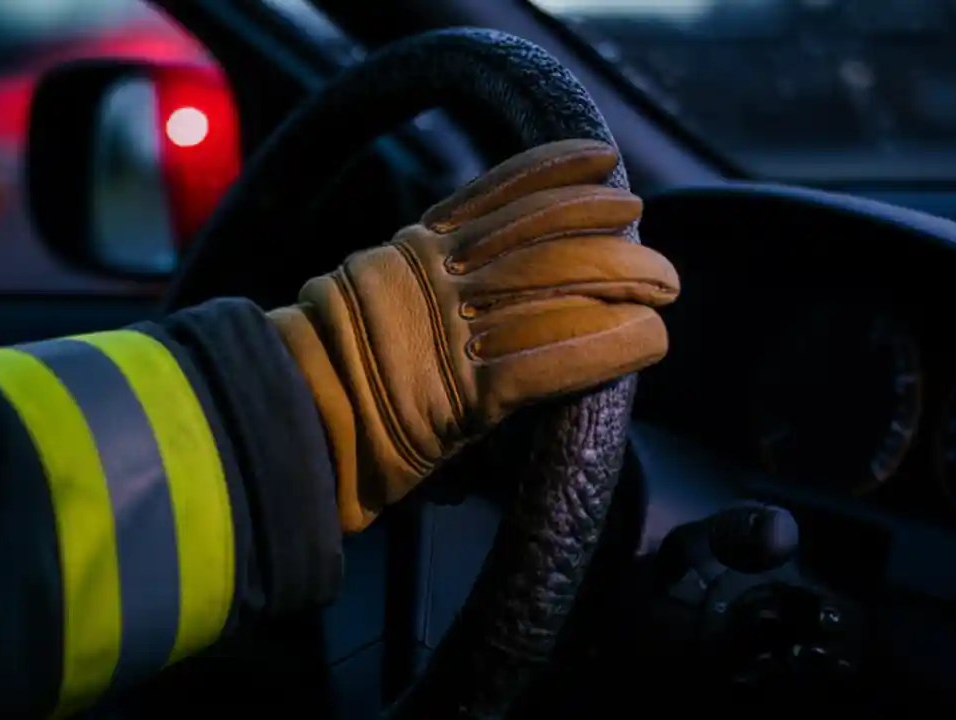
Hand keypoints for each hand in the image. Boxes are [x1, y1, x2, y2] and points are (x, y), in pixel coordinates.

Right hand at [270, 139, 678, 531]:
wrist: (291, 420)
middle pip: (539, 240)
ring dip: (620, 281)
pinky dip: (605, 350)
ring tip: (664, 280)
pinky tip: (647, 340)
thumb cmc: (323, 374)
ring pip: (554, 292)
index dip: (555, 171)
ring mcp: (451, 336)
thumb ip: (418, 283)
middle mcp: (437, 284)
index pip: (497, 196)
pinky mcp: (467, 396)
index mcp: (413, 255)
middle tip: (646, 226)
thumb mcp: (369, 299)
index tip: (602, 160)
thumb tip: (465, 277)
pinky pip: (550, 364)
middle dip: (602, 230)